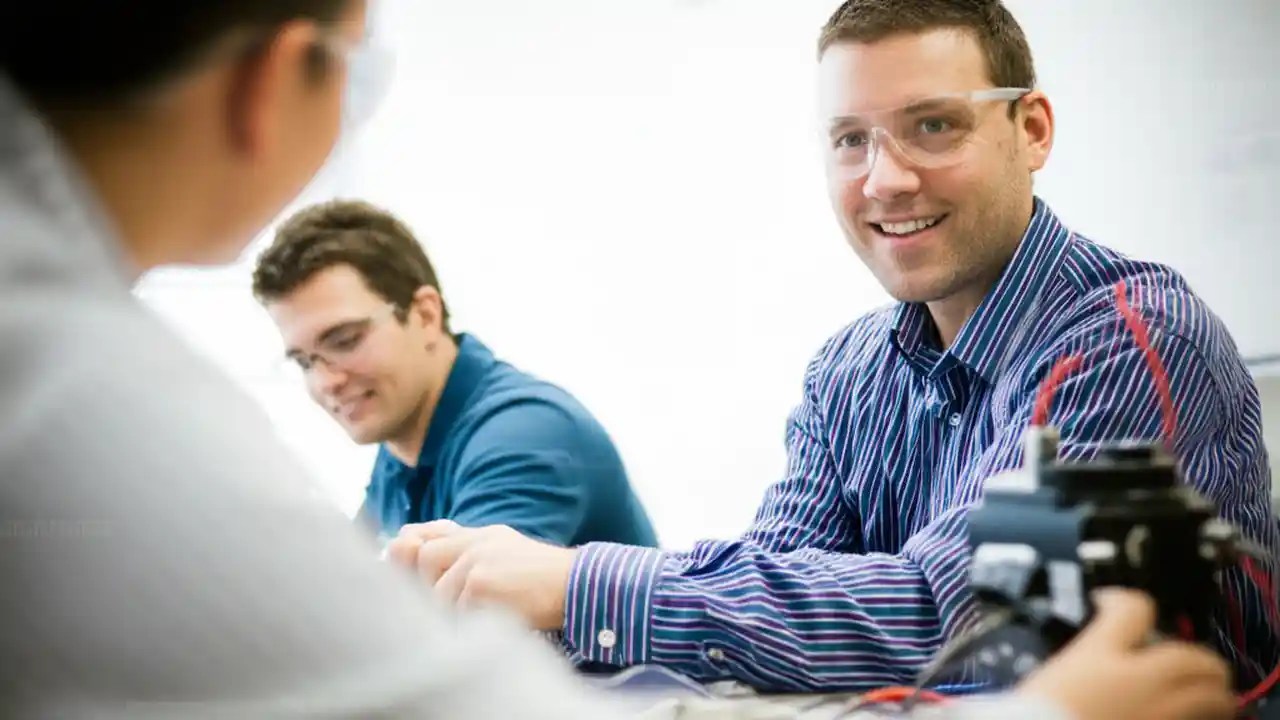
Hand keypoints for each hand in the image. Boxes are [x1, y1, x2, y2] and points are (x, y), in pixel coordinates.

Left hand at [386, 520, 576, 630]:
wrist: (578, 587)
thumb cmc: (545, 583)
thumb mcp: (508, 559)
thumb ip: (472, 555)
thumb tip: (422, 556)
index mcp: (483, 535)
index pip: (429, 537)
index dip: (414, 553)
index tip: (416, 570)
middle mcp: (475, 542)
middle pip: (425, 560)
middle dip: (433, 587)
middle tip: (462, 604)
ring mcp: (475, 561)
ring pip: (436, 593)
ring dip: (453, 612)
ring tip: (485, 616)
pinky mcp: (479, 584)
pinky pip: (453, 611)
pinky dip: (468, 624)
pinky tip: (493, 622)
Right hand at [1017, 589, 1234, 719]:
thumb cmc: (1035, 712)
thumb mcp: (1050, 678)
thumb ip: (1080, 666)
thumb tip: (1091, 667)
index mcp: (1100, 652)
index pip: (1132, 608)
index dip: (1123, 599)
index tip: (1113, 603)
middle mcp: (1139, 677)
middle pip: (1191, 655)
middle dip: (1199, 658)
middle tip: (1194, 663)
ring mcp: (1160, 711)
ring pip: (1213, 695)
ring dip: (1216, 693)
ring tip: (1211, 697)